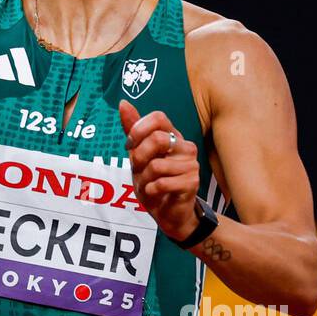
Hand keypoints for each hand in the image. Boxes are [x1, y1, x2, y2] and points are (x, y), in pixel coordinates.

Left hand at [118, 99, 200, 240]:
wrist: (168, 212)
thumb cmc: (153, 181)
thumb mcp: (138, 154)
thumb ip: (132, 130)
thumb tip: (123, 103)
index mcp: (172, 135)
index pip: (159, 117)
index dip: (139, 129)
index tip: (130, 144)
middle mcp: (184, 146)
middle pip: (158, 139)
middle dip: (140, 157)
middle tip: (139, 168)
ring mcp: (191, 164)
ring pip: (157, 165)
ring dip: (144, 179)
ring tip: (148, 184)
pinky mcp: (192, 182)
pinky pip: (162, 182)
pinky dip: (151, 190)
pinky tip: (155, 192)